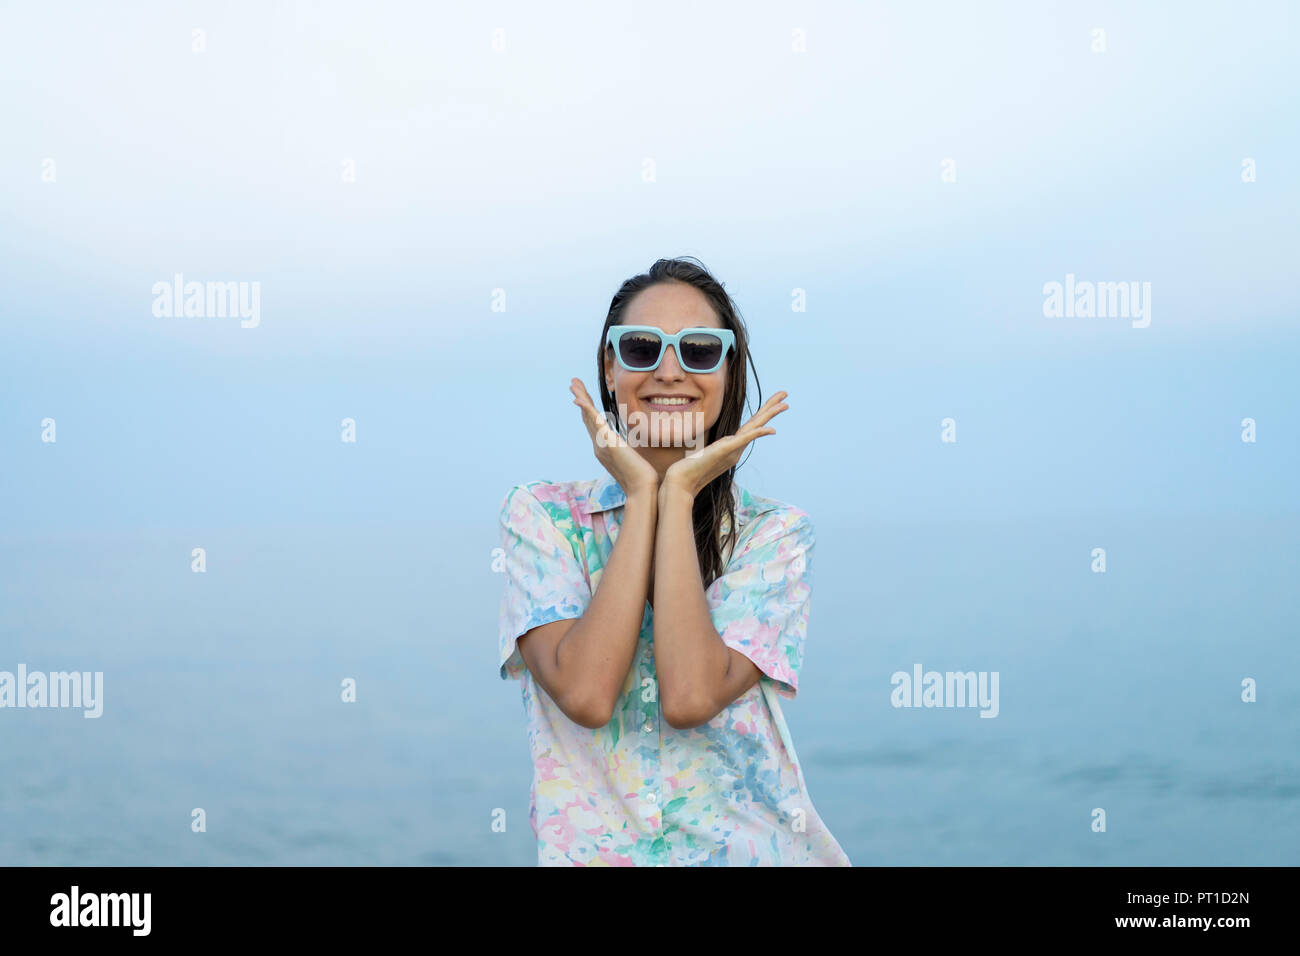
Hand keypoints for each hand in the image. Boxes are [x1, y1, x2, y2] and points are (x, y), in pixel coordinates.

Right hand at [570, 378, 659, 497]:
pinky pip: (595, 423)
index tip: (583, 395)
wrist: (642, 489)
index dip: (587, 408)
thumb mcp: (632, 458)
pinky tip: (579, 400)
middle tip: (573, 383)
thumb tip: (631, 447)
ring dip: (581, 398)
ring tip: (573, 384)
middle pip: (586, 417)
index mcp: (604, 448)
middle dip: (581, 398)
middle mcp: (598, 446)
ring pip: (588, 416)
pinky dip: (586, 410)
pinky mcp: (608, 443)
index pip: (593, 423)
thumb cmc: (642, 477)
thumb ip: (627, 450)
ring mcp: (601, 445)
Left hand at [662, 391, 788, 498]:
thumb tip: (711, 447)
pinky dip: (758, 434)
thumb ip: (710, 450)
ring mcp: (732, 450)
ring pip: (755, 428)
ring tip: (784, 404)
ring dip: (770, 415)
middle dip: (771, 408)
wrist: (681, 483)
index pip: (751, 426)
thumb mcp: (701, 455)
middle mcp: (736, 448)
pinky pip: (745, 439)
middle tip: (786, 394)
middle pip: (757, 424)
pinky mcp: (726, 451)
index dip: (762, 414)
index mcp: (732, 446)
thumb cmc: (688, 470)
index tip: (773, 403)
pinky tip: (771, 429)